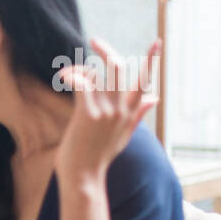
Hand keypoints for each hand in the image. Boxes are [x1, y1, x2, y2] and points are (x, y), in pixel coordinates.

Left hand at [55, 37, 160, 184]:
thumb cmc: (98, 157)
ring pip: (97, 74)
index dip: (151, 60)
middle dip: (107, 50)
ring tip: (67, 74)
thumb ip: (138, 114)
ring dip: (79, 69)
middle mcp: (121, 110)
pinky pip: (83, 84)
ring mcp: (106, 112)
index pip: (145, 82)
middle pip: (120, 68)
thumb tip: (155, 99)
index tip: (157, 42)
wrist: (84, 178)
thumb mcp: (124, 135)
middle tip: (94, 41)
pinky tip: (63, 76)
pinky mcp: (89, 115)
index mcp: (130, 113)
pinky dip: (72, 75)